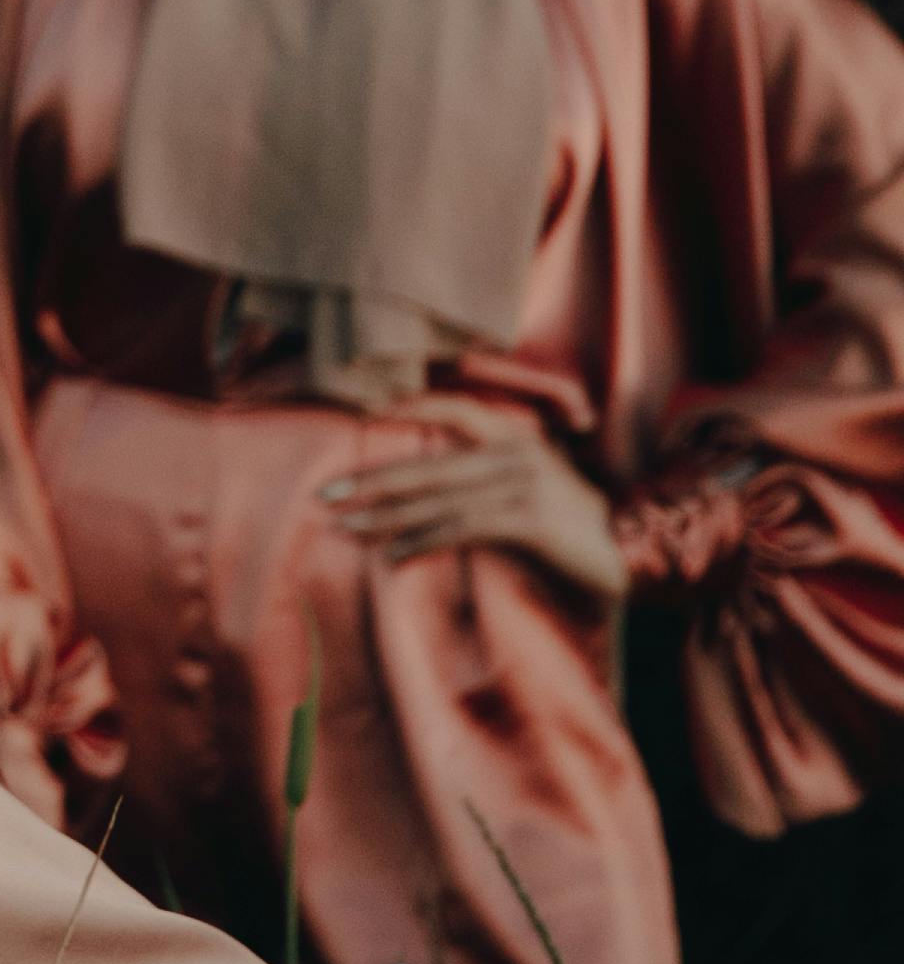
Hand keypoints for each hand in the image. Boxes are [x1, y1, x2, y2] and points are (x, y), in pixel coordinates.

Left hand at [321, 402, 625, 602]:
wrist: (638, 552)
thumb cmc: (582, 529)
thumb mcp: (540, 489)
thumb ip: (496, 477)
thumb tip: (439, 488)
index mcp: (518, 438)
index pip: (454, 409)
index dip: (407, 408)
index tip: (359, 419)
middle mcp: (517, 453)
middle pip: (429, 463)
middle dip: (371, 480)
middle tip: (325, 494)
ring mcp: (523, 484)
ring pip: (437, 498)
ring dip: (385, 517)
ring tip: (345, 527)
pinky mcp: (529, 519)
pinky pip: (461, 528)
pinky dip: (422, 541)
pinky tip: (393, 555)